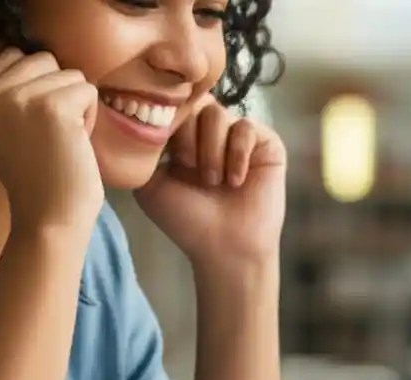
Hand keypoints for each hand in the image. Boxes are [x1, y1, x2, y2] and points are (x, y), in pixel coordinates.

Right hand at [0, 49, 102, 235]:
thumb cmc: (39, 176)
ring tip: (63, 140)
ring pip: (69, 73)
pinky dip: (90, 116)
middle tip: (52, 134)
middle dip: (58, 92)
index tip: (34, 126)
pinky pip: (87, 89)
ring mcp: (19, 98)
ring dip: (76, 106)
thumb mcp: (7, 127)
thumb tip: (43, 56)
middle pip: (44, 59)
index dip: (38, 86)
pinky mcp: (53, 107)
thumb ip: (12, 91)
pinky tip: (75, 143)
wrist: (48, 218)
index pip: (15, 55)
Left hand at [134, 97, 286, 270]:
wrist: (224, 246)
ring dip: (211, 150)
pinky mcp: (266, 143)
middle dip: (187, 137)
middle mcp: (211, 133)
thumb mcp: (150, 183)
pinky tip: (235, 181)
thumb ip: (144, 147)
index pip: (173, 105)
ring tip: (213, 182)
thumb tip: (147, 114)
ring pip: (217, 114)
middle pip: (194, 103)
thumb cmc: (187, 220)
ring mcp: (238, 136)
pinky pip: (246, 127)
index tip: (169, 156)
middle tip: (190, 169)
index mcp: (183, 138)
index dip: (168, 122)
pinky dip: (236, 154)